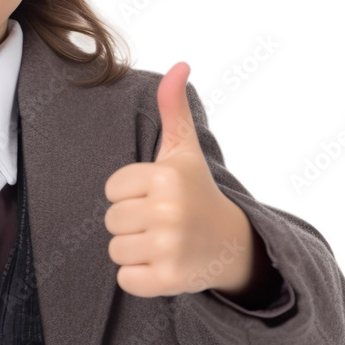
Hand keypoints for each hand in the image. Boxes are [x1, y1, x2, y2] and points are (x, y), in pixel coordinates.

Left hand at [103, 62, 255, 297]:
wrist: (233, 244)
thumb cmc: (196, 192)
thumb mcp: (183, 151)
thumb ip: (173, 109)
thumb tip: (179, 64)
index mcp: (165, 176)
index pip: (112, 190)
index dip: (130, 195)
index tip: (158, 197)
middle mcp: (169, 210)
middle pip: (111, 221)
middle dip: (132, 224)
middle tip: (162, 223)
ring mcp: (170, 246)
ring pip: (116, 250)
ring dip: (135, 251)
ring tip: (164, 243)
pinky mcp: (169, 279)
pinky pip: (125, 279)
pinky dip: (139, 278)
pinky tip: (164, 265)